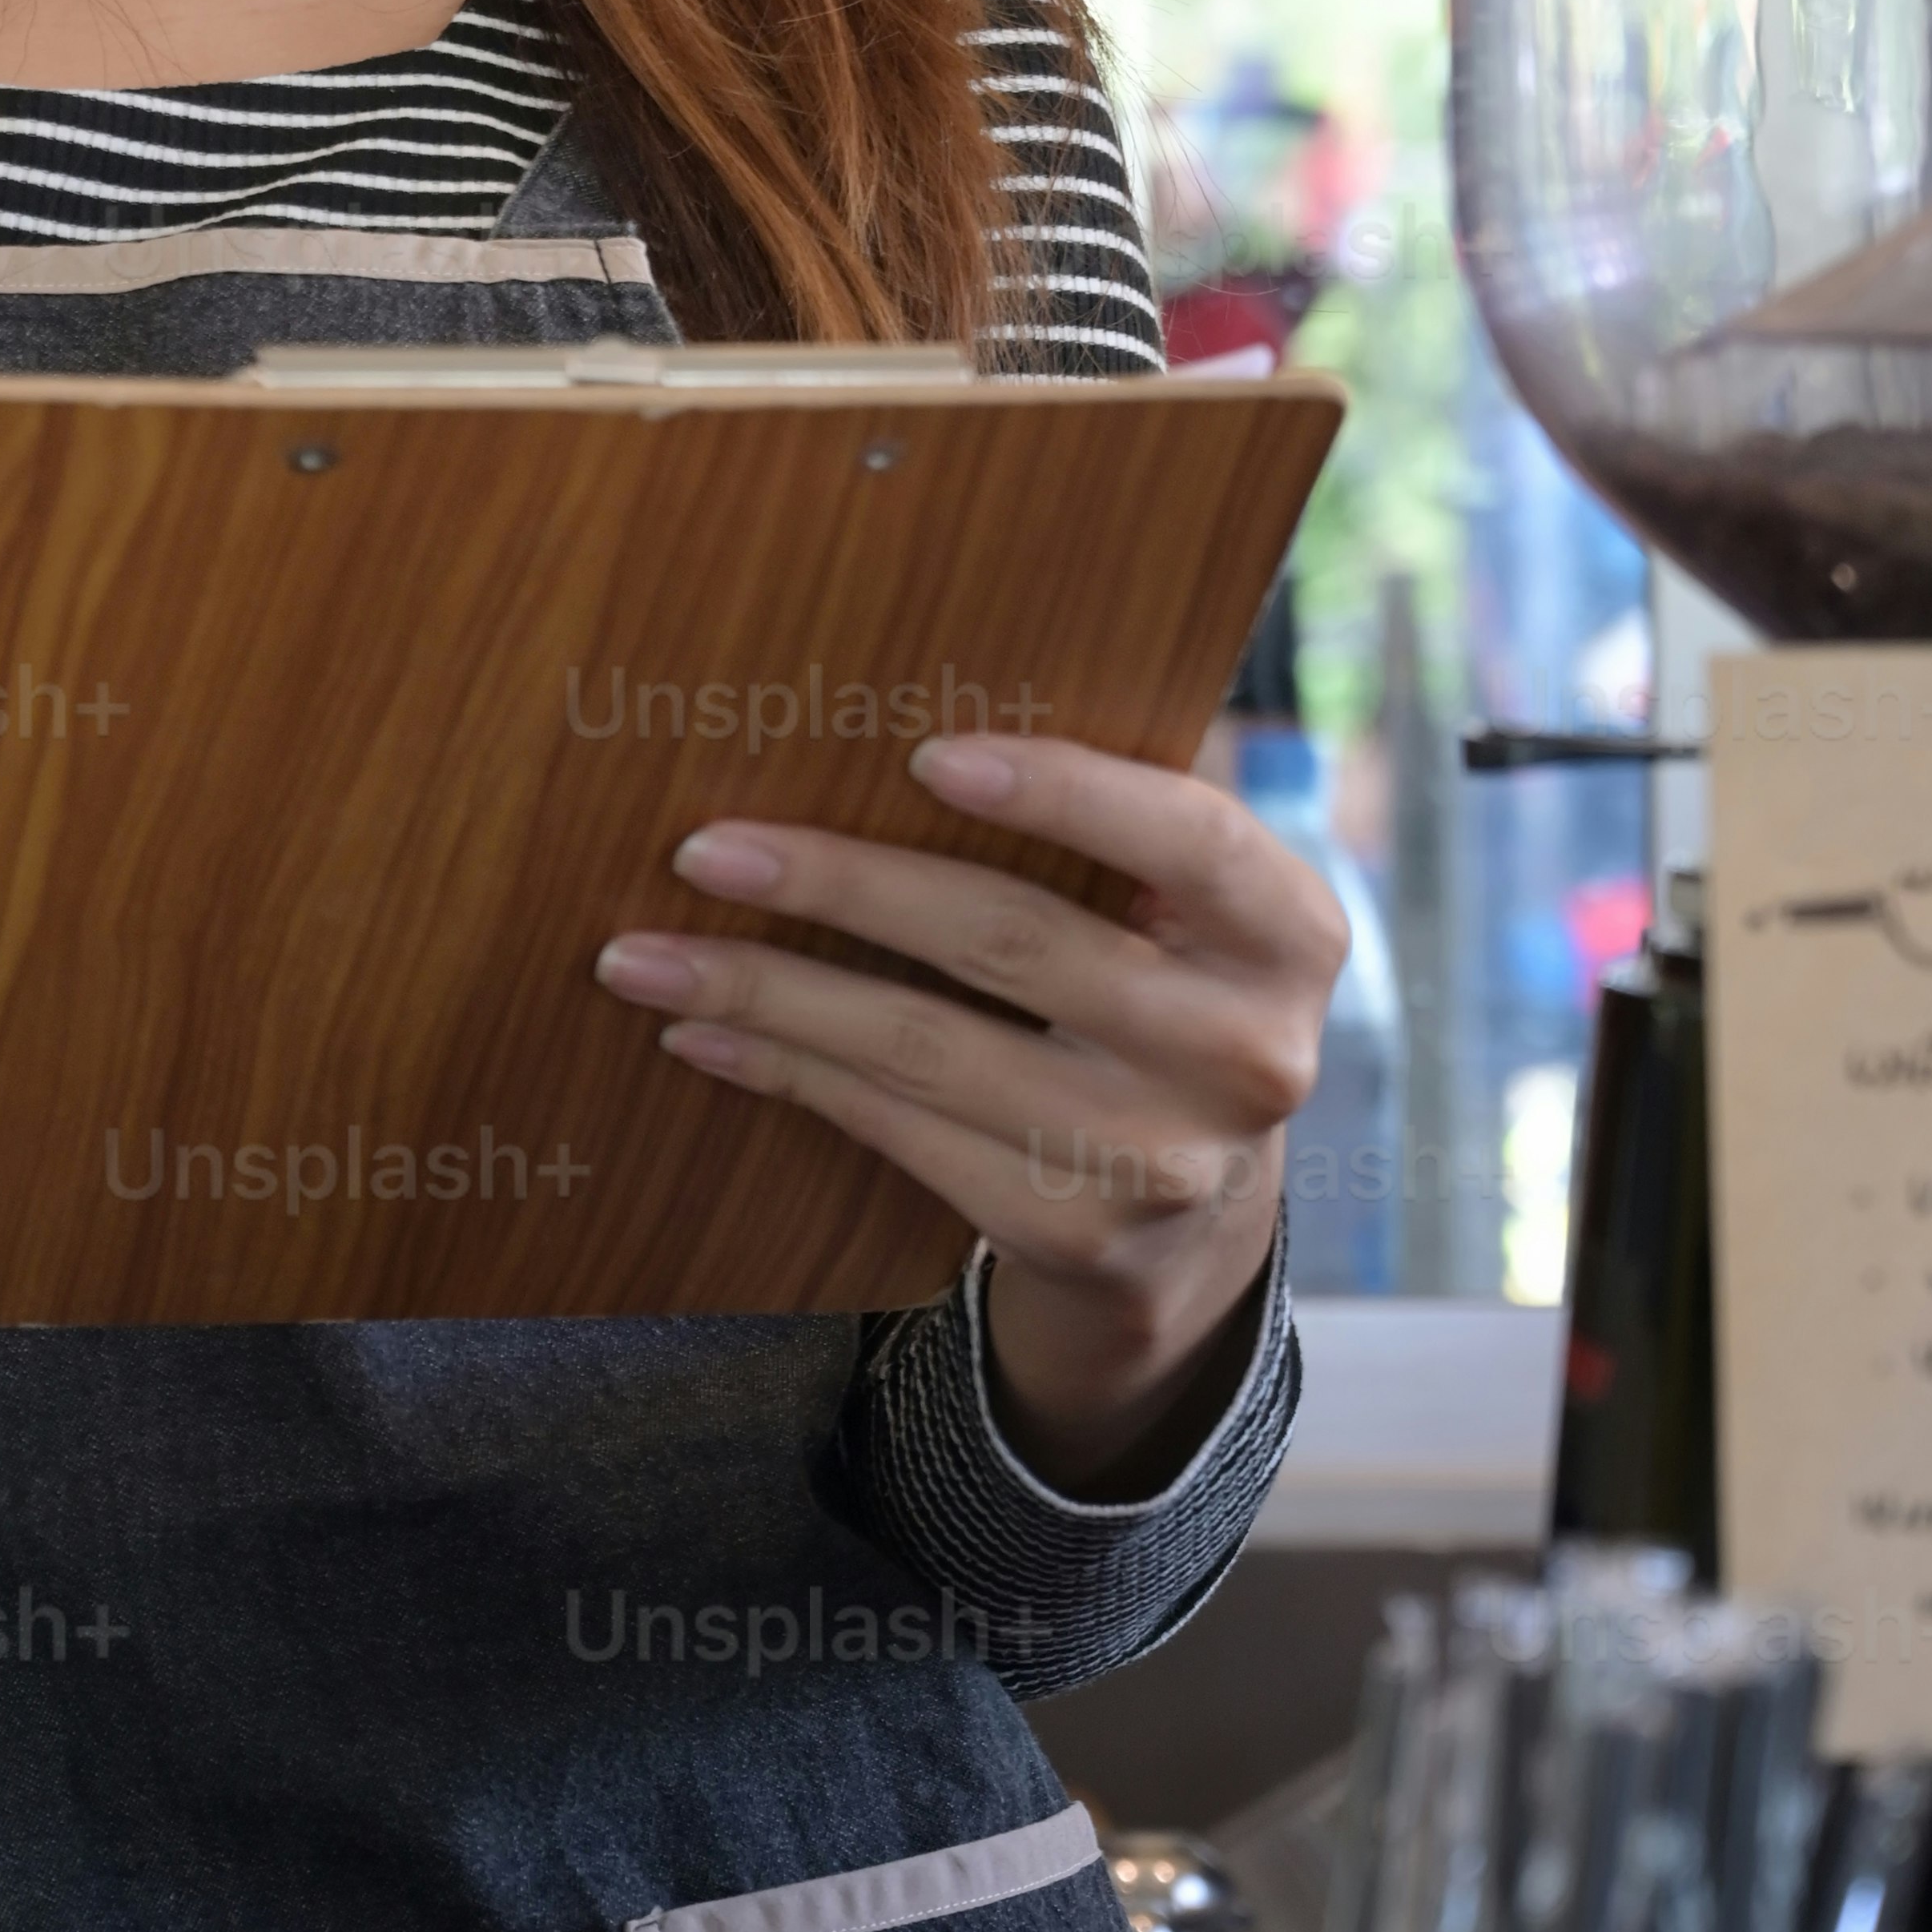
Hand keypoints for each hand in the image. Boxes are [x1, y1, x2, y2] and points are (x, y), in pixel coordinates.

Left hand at [593, 731, 1345, 1490]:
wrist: (1195, 1219)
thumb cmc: (1157, 996)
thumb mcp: (1184, 915)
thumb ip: (1110, 824)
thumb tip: (912, 698)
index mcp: (1288, 935)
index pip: (1191, 840)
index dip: (1067, 792)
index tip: (928, 753)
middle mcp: (1245, 1054)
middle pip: (1014, 943)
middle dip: (840, 885)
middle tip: (705, 848)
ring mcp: (1159, 1160)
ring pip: (929, 1050)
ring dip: (771, 990)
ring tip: (643, 952)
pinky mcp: (1072, 1234)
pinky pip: (899, 1131)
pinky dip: (788, 1072)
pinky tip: (705, 1031)